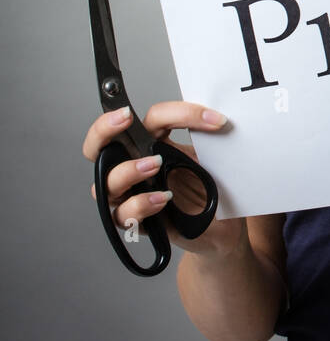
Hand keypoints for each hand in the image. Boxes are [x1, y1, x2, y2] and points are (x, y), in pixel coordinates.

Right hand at [82, 101, 246, 257]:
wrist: (221, 227)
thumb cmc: (208, 188)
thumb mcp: (208, 158)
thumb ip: (204, 138)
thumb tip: (216, 118)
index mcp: (147, 145)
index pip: (148, 120)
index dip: (176, 113)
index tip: (212, 119)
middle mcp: (131, 167)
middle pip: (97, 146)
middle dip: (103, 128)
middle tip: (125, 117)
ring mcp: (130, 195)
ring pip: (105, 183)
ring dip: (127, 170)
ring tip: (154, 164)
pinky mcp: (137, 221)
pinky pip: (123, 215)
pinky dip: (140, 204)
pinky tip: (162, 199)